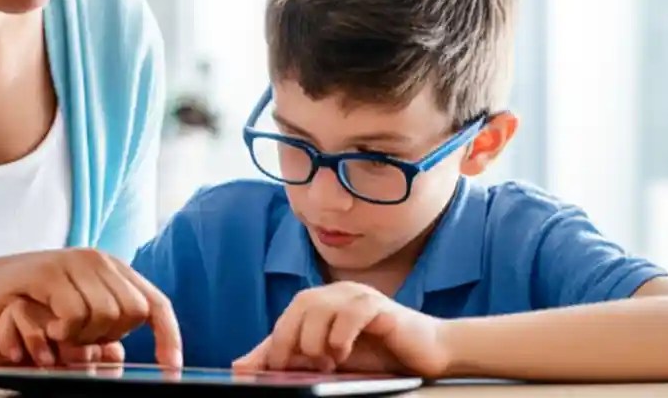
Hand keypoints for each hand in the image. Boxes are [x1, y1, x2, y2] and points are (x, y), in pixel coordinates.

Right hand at [0, 248, 181, 366]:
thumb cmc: (31, 302)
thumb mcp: (76, 309)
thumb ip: (105, 319)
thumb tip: (125, 352)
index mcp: (112, 269)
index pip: (155, 303)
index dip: (168, 337)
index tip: (170, 369)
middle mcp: (99, 260)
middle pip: (132, 313)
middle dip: (109, 337)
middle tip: (78, 339)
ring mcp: (74, 262)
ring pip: (106, 314)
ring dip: (82, 336)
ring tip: (59, 332)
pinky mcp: (50, 271)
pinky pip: (75, 313)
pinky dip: (64, 330)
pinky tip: (48, 327)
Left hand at [232, 282, 448, 377]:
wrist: (427, 354)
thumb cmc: (378, 357)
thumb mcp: (327, 362)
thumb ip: (288, 361)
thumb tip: (240, 367)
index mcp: (320, 304)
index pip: (284, 320)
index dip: (272, 347)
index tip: (265, 374)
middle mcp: (336, 293)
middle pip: (298, 307)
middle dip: (289, 341)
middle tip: (296, 368)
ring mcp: (357, 296)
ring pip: (318, 307)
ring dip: (315, 340)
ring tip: (327, 362)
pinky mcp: (379, 305)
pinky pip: (350, 312)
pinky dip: (340, 335)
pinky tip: (344, 352)